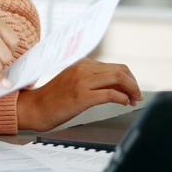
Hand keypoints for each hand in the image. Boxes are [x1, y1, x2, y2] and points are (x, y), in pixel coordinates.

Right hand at [15, 59, 141, 132]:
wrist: (34, 108)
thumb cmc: (52, 98)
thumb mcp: (73, 81)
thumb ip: (92, 79)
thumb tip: (117, 86)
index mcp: (81, 63)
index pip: (114, 66)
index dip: (129, 78)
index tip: (132, 89)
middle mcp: (83, 69)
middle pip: (120, 70)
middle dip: (134, 83)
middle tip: (136, 96)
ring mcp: (82, 81)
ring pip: (118, 78)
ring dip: (132, 90)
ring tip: (133, 100)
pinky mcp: (82, 96)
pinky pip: (110, 93)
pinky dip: (122, 98)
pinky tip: (123, 103)